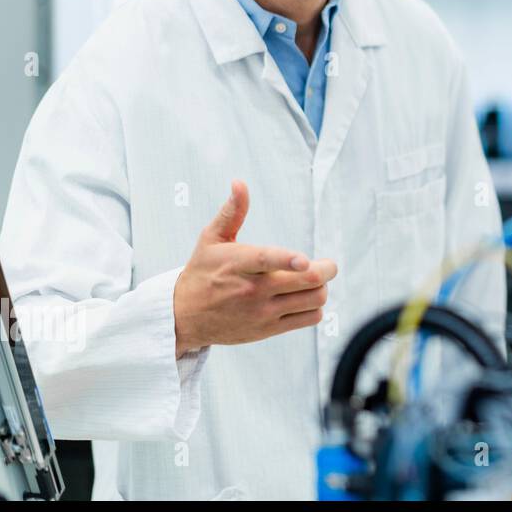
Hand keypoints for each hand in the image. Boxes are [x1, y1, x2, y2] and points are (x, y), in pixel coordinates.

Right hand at [173, 180, 337, 356]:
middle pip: (305, 281)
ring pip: (313, 300)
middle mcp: (252, 290)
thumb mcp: (210, 239)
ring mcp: (262, 312)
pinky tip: (304, 297)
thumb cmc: (202, 271)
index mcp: (237, 264)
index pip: (266, 261)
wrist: (184, 317)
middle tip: (327, 265)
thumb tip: (239, 183)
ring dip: (322, 287)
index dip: (288, 260)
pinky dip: (315, 307)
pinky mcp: (268, 329)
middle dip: (326, 270)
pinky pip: (309, 318)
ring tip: (313, 280)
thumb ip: (231, 212)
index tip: (304, 260)